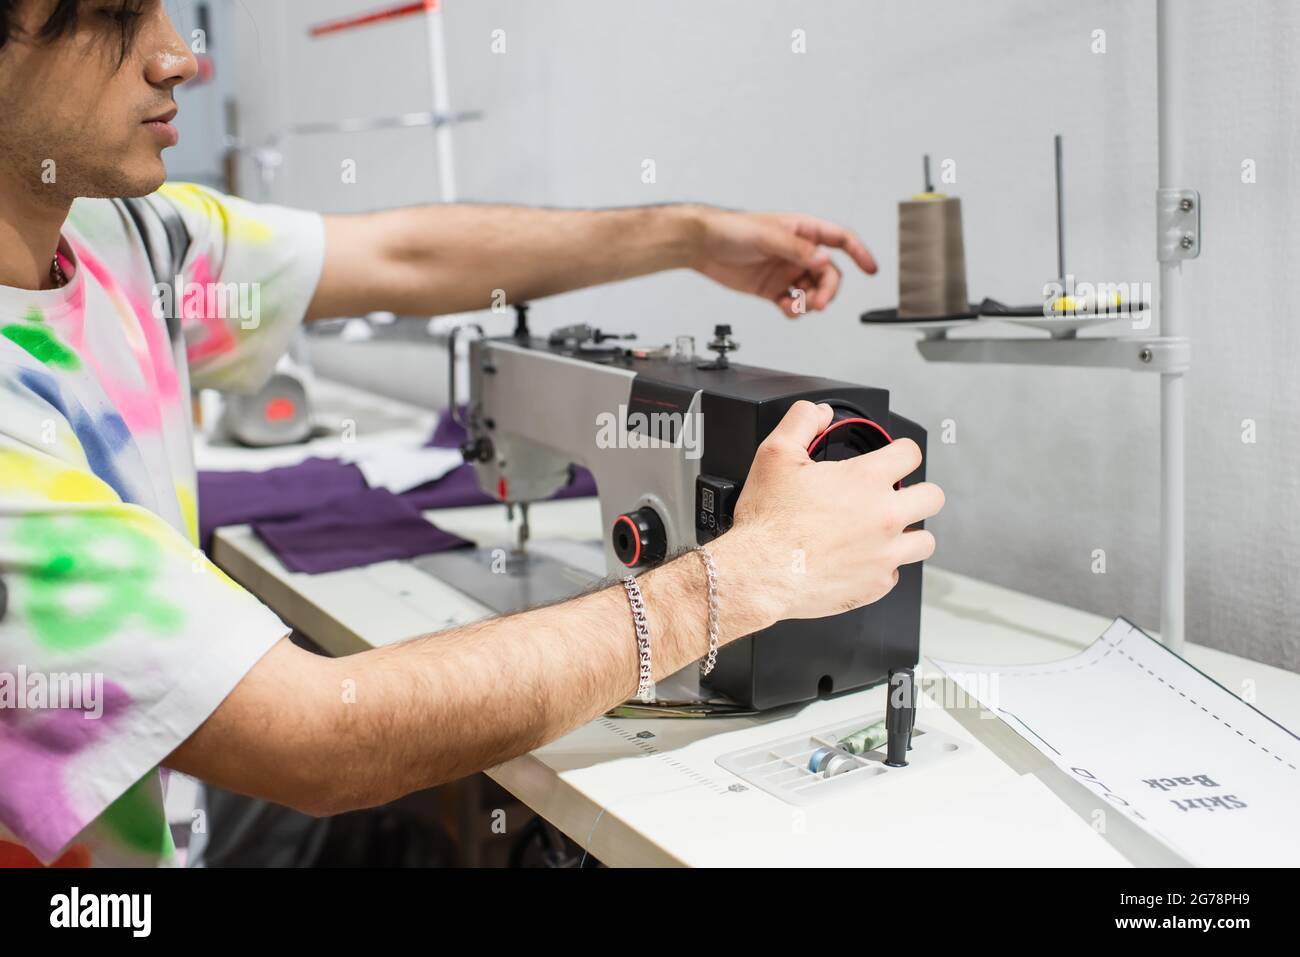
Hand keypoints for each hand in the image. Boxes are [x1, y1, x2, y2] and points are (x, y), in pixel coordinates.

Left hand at [690, 209, 877, 317]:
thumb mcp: (768, 236)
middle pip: (829, 274)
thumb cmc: (731, 229)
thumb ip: (797, 250)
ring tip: (797, 305)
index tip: (871, 269)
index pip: (839, 240)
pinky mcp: (772, 288)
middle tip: (817, 302)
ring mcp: (786, 271)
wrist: (702, 245)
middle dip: (827, 290)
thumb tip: (824, 261)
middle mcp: (798, 251)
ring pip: (812, 291)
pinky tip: (785, 308)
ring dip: (810, 302)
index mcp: (802, 231)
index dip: (858, 253)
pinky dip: (793, 310)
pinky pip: (792, 303)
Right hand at [725, 401, 943, 622]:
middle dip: (918, 492)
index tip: (893, 459)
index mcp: (866, 480)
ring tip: (887, 531)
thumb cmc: (768, 521)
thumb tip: (819, 413)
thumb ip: (801, 422)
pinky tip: (862, 559)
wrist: (760, 573)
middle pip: (933, 497)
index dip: (901, 451)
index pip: (911, 453)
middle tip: (896, 495)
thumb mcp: (776, 454)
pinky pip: (896, 574)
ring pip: (925, 541)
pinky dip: (883, 566)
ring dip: (910, 533)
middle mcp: (885, 516)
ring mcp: (885, 553)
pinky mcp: (876, 585)